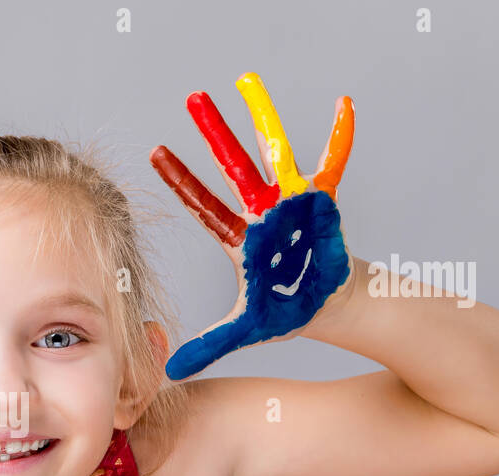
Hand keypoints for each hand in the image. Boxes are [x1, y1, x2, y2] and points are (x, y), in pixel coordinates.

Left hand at [150, 72, 354, 379]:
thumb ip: (210, 346)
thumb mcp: (247, 330)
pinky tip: (343, 106)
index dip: (181, 179)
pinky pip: (333, 163)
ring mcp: (291, 203)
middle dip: (213, 133)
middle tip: (192, 97)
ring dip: (262, 118)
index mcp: (239, 239)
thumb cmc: (288, 312)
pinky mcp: (323, 202)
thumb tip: (173, 371)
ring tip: (248, 82)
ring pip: (274, 152)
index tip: (155, 152)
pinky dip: (340, 136)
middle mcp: (261, 213)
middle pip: (232, 166)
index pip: (202, 204)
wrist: (332, 306)